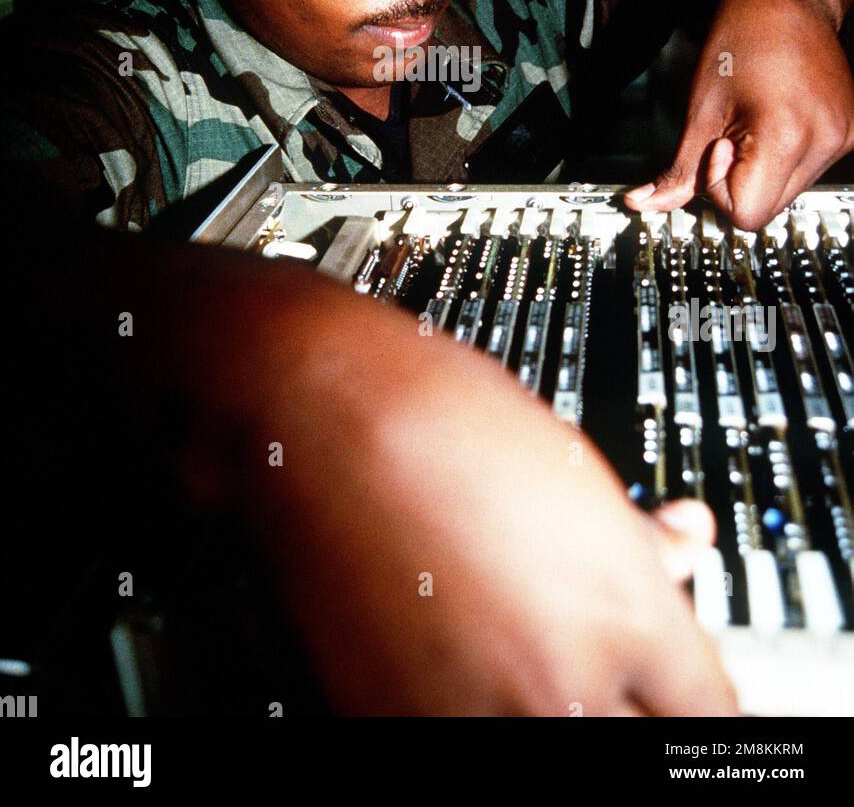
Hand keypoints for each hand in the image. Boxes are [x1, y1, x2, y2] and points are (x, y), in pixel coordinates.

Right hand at [233, 283, 737, 716]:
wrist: (314, 415)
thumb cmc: (436, 418)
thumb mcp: (570, 469)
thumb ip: (641, 539)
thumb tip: (685, 544)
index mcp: (627, 616)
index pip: (711, 719)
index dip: (691, 702)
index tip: (675, 690)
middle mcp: (562, 686)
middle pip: (643, 748)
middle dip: (626, 705)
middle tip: (595, 670)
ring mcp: (479, 720)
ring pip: (560, 747)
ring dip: (548, 708)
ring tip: (509, 660)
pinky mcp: (395, 729)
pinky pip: (462, 742)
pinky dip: (470, 712)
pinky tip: (456, 668)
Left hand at [626, 0, 853, 229]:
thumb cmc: (742, 35)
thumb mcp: (700, 108)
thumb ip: (680, 169)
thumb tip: (646, 204)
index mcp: (789, 136)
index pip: (746, 213)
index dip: (719, 187)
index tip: (718, 147)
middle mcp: (826, 141)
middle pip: (768, 208)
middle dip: (739, 183)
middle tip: (731, 134)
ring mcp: (844, 138)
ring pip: (787, 193)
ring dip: (761, 170)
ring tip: (754, 121)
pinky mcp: (850, 133)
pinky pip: (806, 171)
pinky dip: (783, 158)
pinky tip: (774, 119)